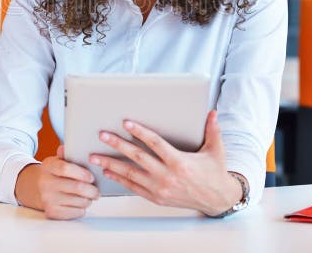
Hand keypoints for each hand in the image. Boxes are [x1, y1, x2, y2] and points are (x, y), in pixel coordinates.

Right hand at [15, 145, 99, 219]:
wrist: (35, 189)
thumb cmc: (53, 173)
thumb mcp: (56, 160)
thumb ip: (65, 154)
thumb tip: (65, 148)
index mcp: (48, 167)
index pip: (66, 169)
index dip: (82, 174)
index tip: (92, 177)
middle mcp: (46, 183)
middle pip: (77, 187)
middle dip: (92, 190)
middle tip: (97, 191)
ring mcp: (47, 199)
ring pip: (78, 201)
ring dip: (88, 200)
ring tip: (89, 197)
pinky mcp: (51, 212)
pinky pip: (75, 213)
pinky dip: (82, 209)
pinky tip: (80, 204)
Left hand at [89, 110, 241, 215]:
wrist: (216, 200)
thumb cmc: (214, 174)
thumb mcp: (216, 151)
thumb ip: (213, 130)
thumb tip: (212, 112)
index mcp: (180, 162)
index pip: (155, 143)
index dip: (140, 132)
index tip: (126, 123)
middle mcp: (167, 176)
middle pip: (137, 157)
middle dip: (118, 145)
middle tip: (103, 135)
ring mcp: (160, 189)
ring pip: (130, 174)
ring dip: (111, 164)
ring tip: (95, 156)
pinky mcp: (156, 198)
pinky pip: (133, 187)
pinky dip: (118, 179)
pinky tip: (107, 171)